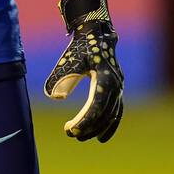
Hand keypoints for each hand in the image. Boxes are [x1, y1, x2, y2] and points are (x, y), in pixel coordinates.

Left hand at [43, 0, 123, 142]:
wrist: (96, 35)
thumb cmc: (80, 48)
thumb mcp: (68, 62)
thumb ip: (59, 78)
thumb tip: (54, 97)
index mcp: (104, 78)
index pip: (95, 107)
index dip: (84, 121)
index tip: (70, 130)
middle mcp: (115, 85)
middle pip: (104, 114)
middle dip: (88, 127)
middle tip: (70, 135)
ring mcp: (119, 88)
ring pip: (111, 116)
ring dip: (97, 129)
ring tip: (80, 138)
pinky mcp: (117, 91)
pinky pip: (116, 113)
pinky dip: (109, 126)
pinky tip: (100, 138)